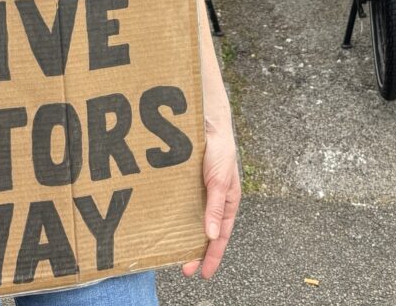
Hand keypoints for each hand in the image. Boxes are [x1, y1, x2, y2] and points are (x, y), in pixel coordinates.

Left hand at [180, 120, 240, 279]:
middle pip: (206, 232)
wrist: (207, 123)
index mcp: (228, 202)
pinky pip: (181, 206)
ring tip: (175, 253)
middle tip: (185, 268)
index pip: (221, 235)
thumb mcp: (220, 181)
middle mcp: (214, 200)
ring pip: (193, 221)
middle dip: (197, 251)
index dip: (213, 255)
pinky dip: (176, 218)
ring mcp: (200, 193)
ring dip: (186, 237)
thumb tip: (212, 236)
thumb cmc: (220, 150)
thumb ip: (216, 207)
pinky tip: (167, 227)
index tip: (203, 273)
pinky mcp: (186, 185)